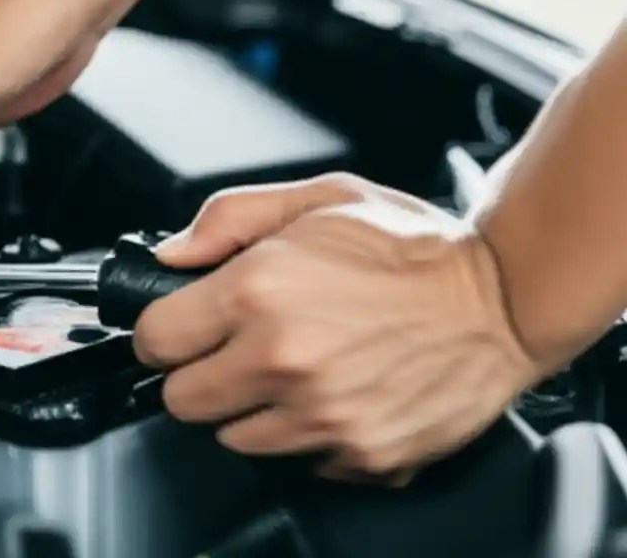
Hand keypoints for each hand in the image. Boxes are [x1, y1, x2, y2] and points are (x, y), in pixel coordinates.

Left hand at [134, 173, 539, 482]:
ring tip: (296, 369)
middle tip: (236, 349)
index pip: (153, 340)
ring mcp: (321, 414)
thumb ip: (227, 219)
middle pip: (180, 400)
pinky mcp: (359, 453)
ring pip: (233, 437)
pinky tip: (336, 392)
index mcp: (258, 291)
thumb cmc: (414, 247)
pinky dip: (307, 434)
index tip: (181, 327)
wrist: (505, 298)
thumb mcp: (315, 199)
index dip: (164, 330)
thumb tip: (168, 255)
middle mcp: (282, 359)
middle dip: (199, 373)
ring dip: (251, 408)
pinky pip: (298, 460)